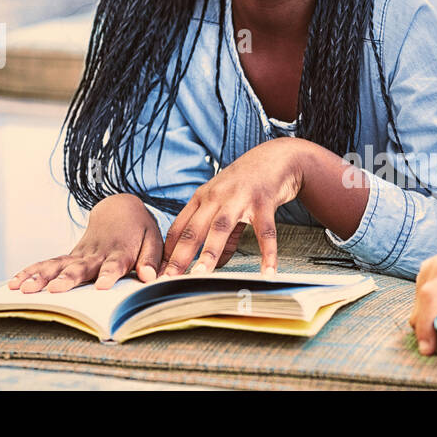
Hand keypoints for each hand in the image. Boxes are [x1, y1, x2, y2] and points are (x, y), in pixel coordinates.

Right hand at [9, 193, 163, 292]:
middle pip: (80, 267)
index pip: (115, 264)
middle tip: (55, 291)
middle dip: (68, 279)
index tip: (103, 285)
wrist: (120, 209)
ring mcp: (80, 254)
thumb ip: (151, 260)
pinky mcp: (70, 256)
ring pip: (58, 264)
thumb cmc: (140, 230)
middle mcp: (97, 253)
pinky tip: (15, 282)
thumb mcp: (153, 241)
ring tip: (25, 289)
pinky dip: (31, 271)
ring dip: (41, 276)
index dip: (109, 274)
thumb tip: (151, 277)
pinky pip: (48, 263)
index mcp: (120, 251)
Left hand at [160, 137, 310, 275]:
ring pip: (220, 228)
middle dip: (179, 256)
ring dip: (209, 253)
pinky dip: (267, 253)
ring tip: (201, 275)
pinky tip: (267, 272)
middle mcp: (216, 197)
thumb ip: (223, 236)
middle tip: (168, 279)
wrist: (276, 157)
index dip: (168, 252)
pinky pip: (265, 231)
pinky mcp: (263, 202)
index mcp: (202, 198)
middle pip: (194, 229)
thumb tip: (217, 264)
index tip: (160, 272)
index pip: (179, 228)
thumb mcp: (227, 204)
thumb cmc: (248, 183)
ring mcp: (239, 198)